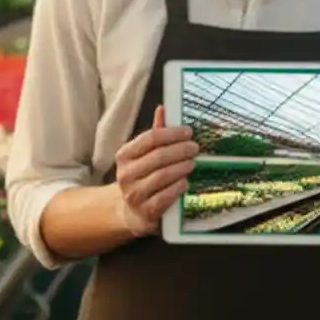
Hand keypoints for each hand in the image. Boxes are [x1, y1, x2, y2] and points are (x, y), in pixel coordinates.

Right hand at [112, 106, 198, 235]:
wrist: (132, 211)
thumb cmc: (142, 177)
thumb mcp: (144, 155)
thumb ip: (155, 134)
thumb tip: (163, 109)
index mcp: (124, 155)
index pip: (151, 138)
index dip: (172, 133)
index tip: (188, 132)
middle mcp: (125, 174)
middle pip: (159, 156)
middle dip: (181, 150)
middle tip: (195, 147)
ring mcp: (134, 194)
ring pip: (163, 176)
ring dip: (182, 167)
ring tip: (192, 162)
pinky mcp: (146, 211)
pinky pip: (166, 196)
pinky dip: (179, 186)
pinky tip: (185, 182)